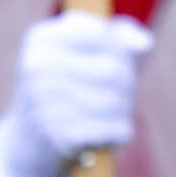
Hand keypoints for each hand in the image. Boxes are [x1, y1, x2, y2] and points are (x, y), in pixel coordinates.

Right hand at [0, 10, 158, 176]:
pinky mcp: (59, 135)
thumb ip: (118, 36)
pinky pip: (114, 128)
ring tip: (117, 112)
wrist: (29, 141)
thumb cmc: (65, 87)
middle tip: (123, 92)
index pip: (101, 35)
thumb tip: (145, 44)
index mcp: (40, 40)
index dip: (121, 49)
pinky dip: (121, 131)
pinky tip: (111, 132)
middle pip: (114, 70)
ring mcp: (44, 102)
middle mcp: (37, 68)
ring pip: (116, 102)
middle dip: (127, 83)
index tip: (120, 61)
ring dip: (125, 109)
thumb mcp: (81, 52)